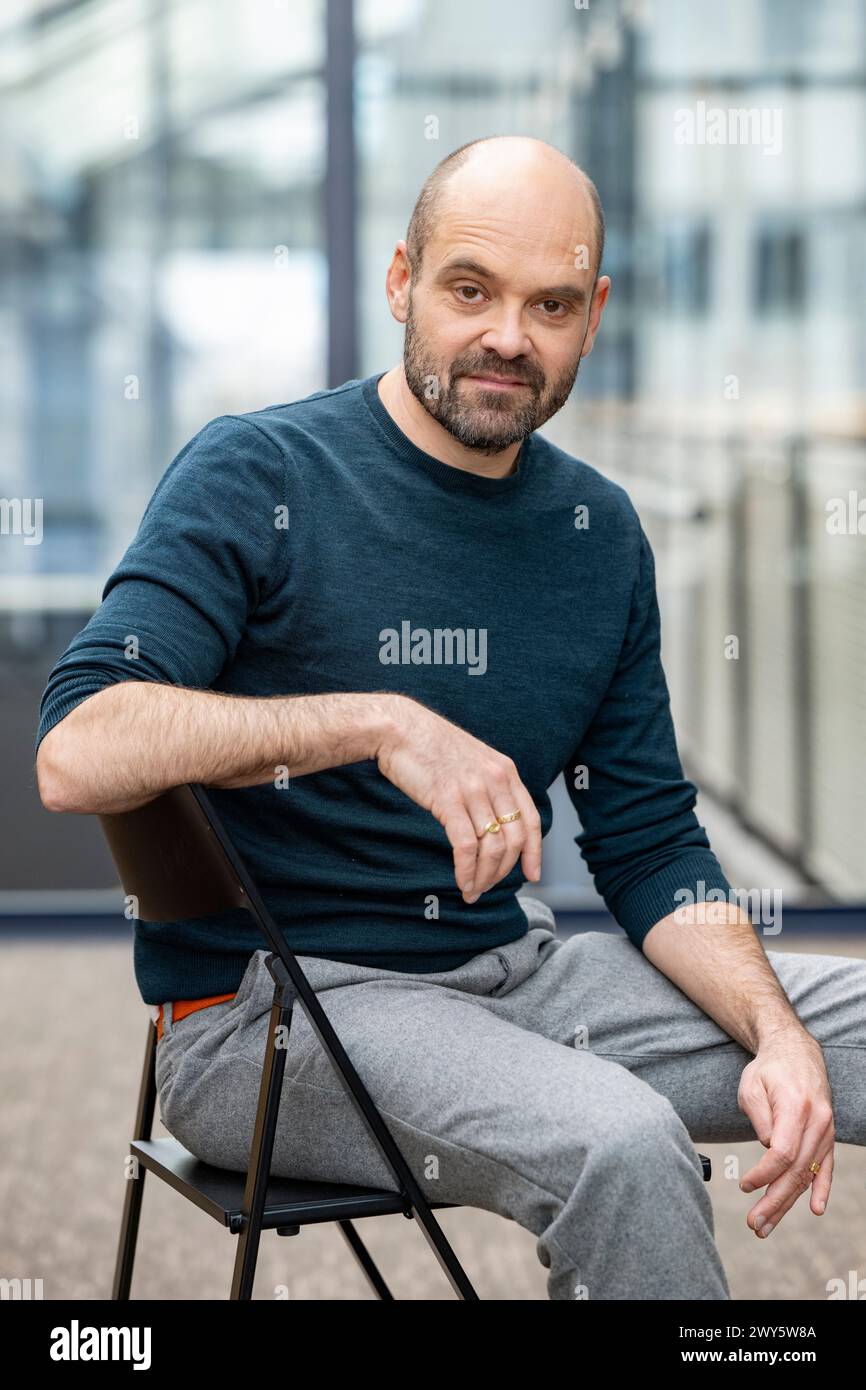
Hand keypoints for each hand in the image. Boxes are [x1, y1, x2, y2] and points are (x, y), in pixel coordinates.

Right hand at [376, 696, 541, 901]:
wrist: (399, 728)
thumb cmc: (430, 746)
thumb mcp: (473, 761)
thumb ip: (488, 786)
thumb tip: (493, 822)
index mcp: (505, 771)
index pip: (531, 819)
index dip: (534, 852)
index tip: (532, 874)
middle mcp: (495, 780)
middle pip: (514, 839)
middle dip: (504, 871)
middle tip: (488, 887)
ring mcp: (473, 789)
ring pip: (492, 846)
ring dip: (485, 876)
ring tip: (473, 890)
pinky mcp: (448, 799)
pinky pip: (466, 846)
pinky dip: (466, 870)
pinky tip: (462, 881)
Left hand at [736, 1029, 834, 1237]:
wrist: (796, 1052)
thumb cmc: (768, 1070)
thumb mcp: (751, 1086)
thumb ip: (760, 1119)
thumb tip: (767, 1150)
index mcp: (797, 1107)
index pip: (782, 1153)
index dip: (763, 1175)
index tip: (744, 1186)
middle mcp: (818, 1122)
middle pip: (796, 1170)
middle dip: (774, 1201)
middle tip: (755, 1225)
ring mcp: (826, 1131)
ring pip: (808, 1174)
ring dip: (788, 1203)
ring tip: (768, 1225)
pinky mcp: (827, 1136)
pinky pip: (826, 1167)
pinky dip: (821, 1188)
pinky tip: (815, 1208)